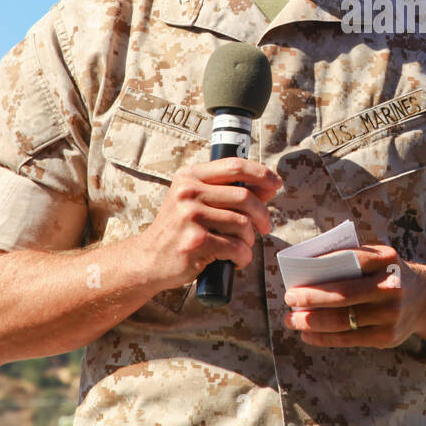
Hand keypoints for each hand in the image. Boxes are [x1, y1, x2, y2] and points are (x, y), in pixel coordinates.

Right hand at [139, 157, 281, 290]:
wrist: (149, 259)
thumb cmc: (179, 230)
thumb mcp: (195, 201)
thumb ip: (226, 191)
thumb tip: (267, 187)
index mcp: (190, 176)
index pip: (234, 166)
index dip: (261, 173)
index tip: (276, 184)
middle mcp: (188, 192)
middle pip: (244, 196)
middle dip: (262, 214)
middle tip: (265, 226)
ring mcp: (189, 216)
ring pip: (243, 223)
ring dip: (250, 239)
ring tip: (242, 246)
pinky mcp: (195, 242)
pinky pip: (235, 247)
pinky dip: (243, 256)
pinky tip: (236, 259)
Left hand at [282, 245, 425, 347]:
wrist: (425, 299)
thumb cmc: (386, 274)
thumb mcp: (378, 258)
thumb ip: (351, 258)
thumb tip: (308, 267)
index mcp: (388, 260)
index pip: (352, 260)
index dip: (323, 269)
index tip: (297, 279)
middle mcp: (392, 287)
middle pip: (344, 295)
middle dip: (312, 299)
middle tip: (289, 299)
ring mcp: (391, 315)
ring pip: (343, 321)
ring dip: (312, 322)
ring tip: (291, 320)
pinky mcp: (387, 337)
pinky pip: (349, 339)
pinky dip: (324, 338)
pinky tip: (307, 334)